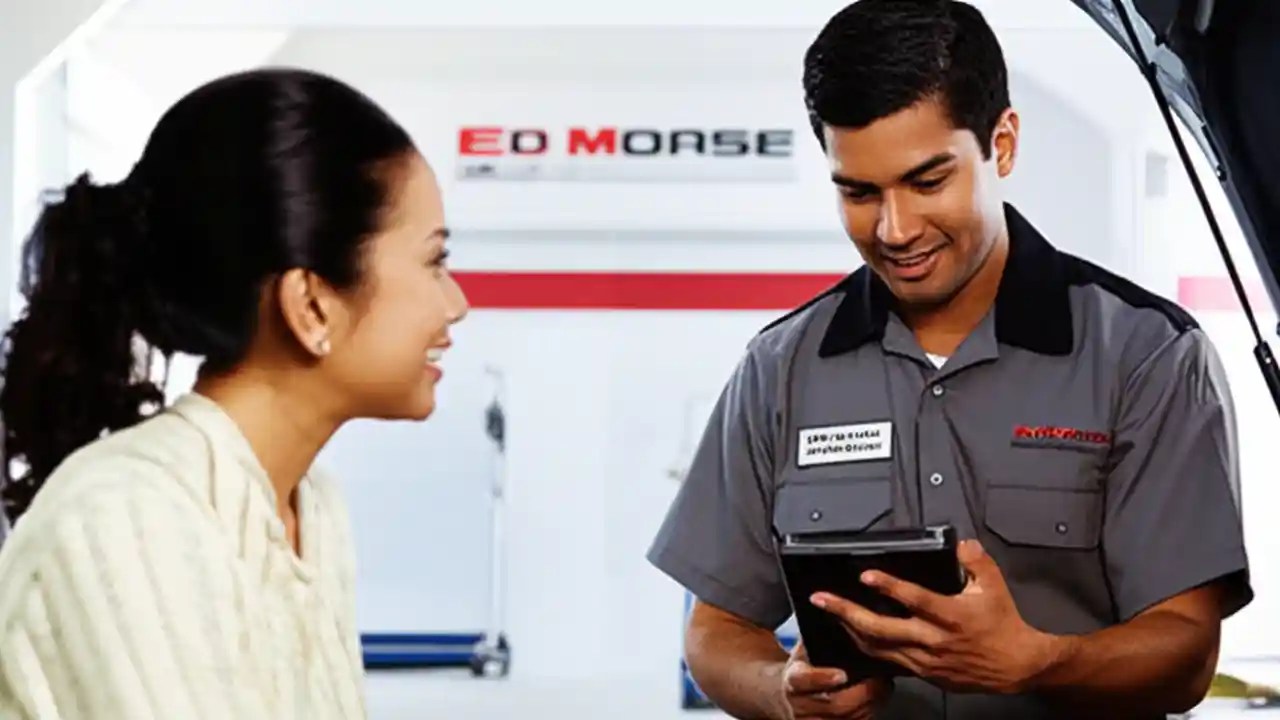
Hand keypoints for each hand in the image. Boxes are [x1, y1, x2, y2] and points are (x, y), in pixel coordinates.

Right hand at [776, 640, 892, 719]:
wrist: (793, 697)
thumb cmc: (807, 666)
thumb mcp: (806, 649)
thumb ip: (820, 636)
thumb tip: (840, 607)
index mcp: (794, 679)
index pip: (804, 680)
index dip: (822, 678)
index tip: (841, 673)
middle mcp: (801, 704)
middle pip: (835, 704)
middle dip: (862, 692)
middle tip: (881, 677)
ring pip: (851, 717)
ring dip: (872, 702)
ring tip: (884, 684)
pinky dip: (871, 711)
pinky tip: (878, 697)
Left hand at [811, 539, 1058, 694]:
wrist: (1016, 667)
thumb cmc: (1004, 626)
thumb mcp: (995, 586)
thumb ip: (976, 561)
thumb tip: (961, 544)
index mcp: (951, 616)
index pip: (914, 599)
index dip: (889, 587)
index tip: (866, 575)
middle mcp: (934, 640)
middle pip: (882, 628)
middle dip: (847, 612)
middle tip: (822, 599)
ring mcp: (926, 660)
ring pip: (879, 647)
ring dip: (850, 630)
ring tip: (830, 614)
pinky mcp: (924, 673)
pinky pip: (888, 661)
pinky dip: (868, 648)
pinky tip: (853, 636)